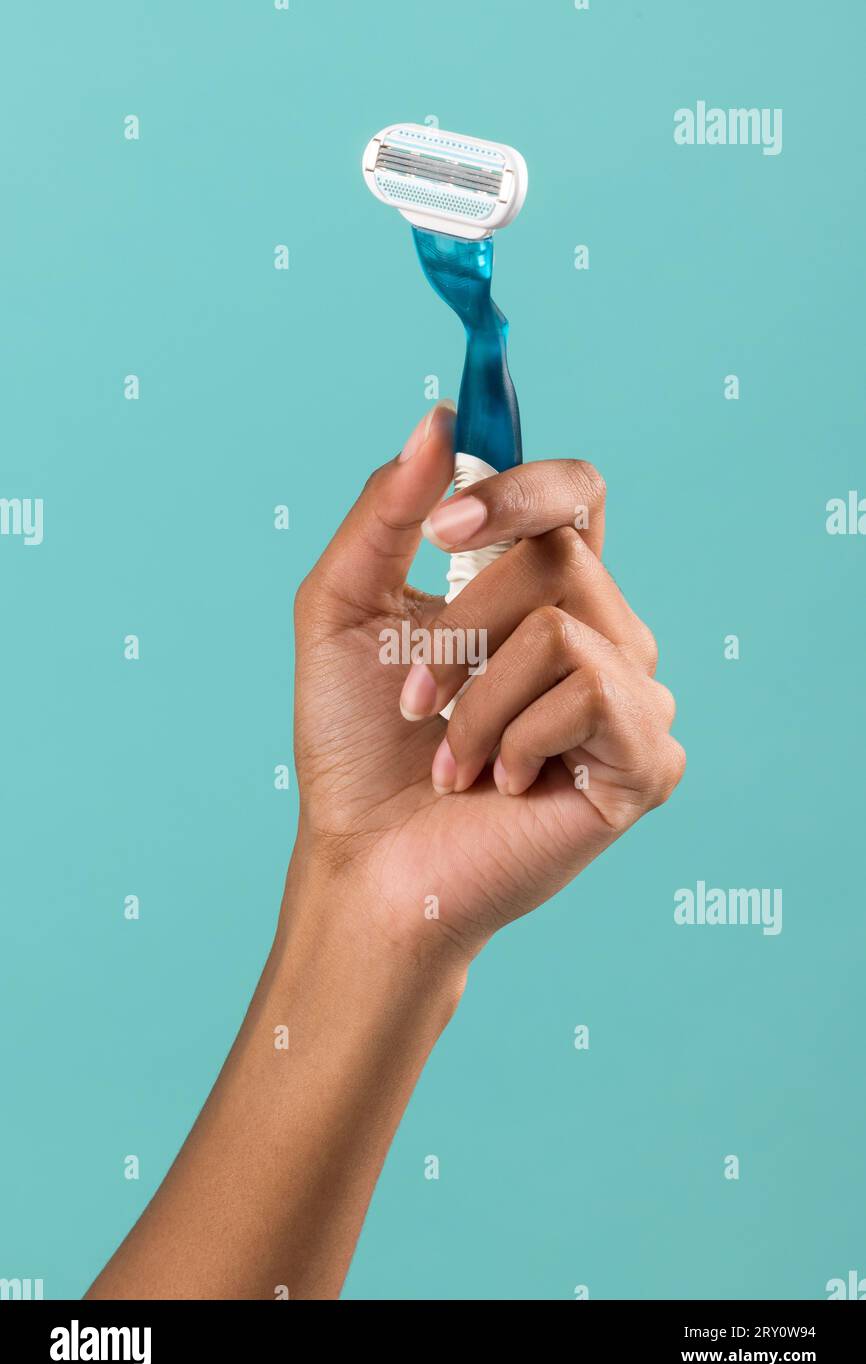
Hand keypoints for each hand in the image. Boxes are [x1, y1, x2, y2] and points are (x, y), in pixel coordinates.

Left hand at [289, 401, 683, 959]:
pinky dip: (516, 737)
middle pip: (561, 555)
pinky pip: (593, 689)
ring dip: (475, 697)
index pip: (575, 495)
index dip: (522, 486)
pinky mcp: (646, 759)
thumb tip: (439, 421)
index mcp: (540, 595)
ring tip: (450, 756)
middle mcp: (600, 635)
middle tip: (415, 698)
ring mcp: (631, 697)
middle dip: (461, 626)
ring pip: (566, 626)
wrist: (368, 861)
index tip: (445, 522)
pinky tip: (502, 786)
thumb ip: (384, 513)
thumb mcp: (345, 611)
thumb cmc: (358, 746)